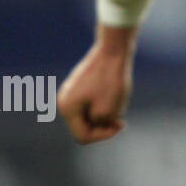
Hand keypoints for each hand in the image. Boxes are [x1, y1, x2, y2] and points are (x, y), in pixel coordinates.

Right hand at [58, 29, 135, 144]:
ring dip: (106, 114)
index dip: (103, 135)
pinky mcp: (80, 86)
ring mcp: (71, 92)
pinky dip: (105, 103)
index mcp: (67, 109)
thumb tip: (98, 123)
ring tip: (118, 100)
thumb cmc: (112, 79)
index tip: (120, 124)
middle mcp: (64, 102)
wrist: (114, 49)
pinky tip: (116, 93)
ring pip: (90, 115)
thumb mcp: (110, 110)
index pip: (83, 136)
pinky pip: (92, 103)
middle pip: (85, 126)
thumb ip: (101, 125)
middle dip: (103, 124)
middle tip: (121, 116)